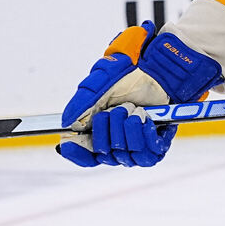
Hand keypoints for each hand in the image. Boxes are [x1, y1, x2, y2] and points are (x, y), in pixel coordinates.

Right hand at [57, 21, 222, 167]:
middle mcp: (117, 142)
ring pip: (127, 157)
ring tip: (134, 109)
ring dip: (128, 130)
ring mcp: (137, 144)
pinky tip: (145, 120)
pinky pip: (149, 156)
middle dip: (109, 129)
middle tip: (118, 108)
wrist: (157, 68)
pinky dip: (144, 137)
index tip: (72, 143)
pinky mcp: (158, 144)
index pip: (86, 156)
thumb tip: (67, 124)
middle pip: (105, 156)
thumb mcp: (97, 86)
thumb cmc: (127, 75)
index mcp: (100, 131)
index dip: (78, 153)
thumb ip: (80, 104)